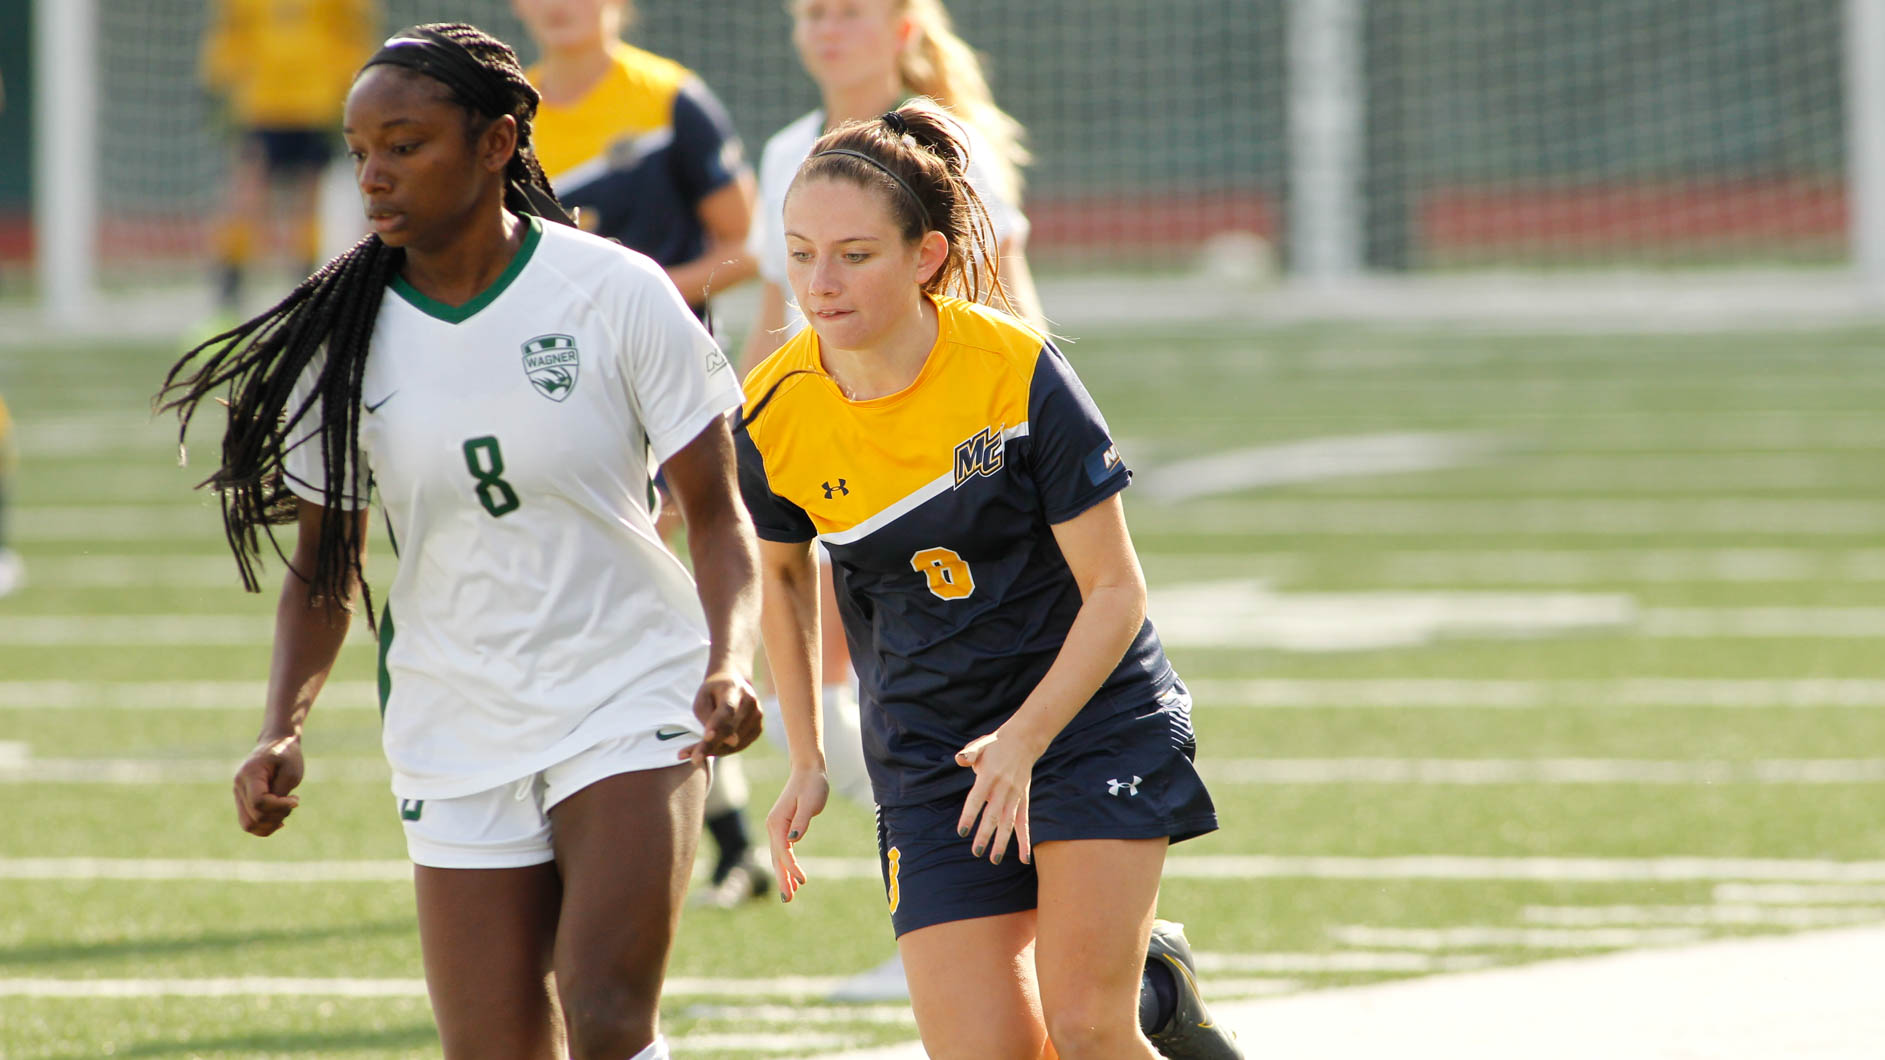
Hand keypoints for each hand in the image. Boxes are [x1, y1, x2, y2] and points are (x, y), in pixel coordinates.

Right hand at [233, 733, 303, 835]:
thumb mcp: (291, 771)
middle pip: (254, 817)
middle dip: (278, 816)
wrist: (276, 743)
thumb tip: (274, 815)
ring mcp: (238, 794)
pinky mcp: (242, 801)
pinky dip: (264, 826)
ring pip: (248, 825)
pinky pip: (249, 822)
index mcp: (250, 774)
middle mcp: (239, 785)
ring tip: (286, 810)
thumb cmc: (287, 755)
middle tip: (293, 802)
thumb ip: (281, 793)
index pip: (259, 802)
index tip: (296, 799)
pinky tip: (280, 820)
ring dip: (271, 824)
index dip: (279, 807)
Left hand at [677, 671, 761, 763]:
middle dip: (711, 745)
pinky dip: (722, 750)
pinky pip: (739, 747)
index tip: (706, 737)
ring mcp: (757, 716)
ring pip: (734, 743)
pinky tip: (708, 749)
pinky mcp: (758, 729)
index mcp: (734, 689)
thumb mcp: (702, 698)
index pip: (726, 710)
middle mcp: (750, 702)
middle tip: (693, 758)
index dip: (717, 725)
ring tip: (692, 752)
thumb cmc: (713, 692)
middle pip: (730, 729)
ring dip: (713, 750)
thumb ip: (708, 716)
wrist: (733, 684)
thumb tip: (731, 742)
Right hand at [765, 767, 830, 902]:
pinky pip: (783, 852)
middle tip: (788, 900)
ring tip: (789, 896)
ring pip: (778, 857)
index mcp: (777, 822)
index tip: (802, 881)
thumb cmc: (812, 785)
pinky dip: (786, 866)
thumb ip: (801, 822)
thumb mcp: (810, 803)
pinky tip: (792, 878)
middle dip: (782, 880)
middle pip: (777, 859)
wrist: (809, 771)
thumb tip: (793, 840)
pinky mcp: (783, 828)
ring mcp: (776, 828)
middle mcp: (773, 827)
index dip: (792, 868)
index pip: (784, 851)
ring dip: (783, 876)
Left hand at [954, 727, 1041, 865]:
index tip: (962, 832)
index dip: (969, 815)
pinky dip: (1024, 841)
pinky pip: (1024, 824)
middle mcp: (1003, 788)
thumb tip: (959, 759)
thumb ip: (969, 753)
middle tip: (976, 852)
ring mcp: (1015, 796)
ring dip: (1002, 842)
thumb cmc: (995, 746)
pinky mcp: (1023, 801)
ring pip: (1008, 823)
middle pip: (993, 815)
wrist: (1023, 741)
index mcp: (989, 776)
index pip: (977, 799)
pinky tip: (1023, 858)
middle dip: (985, 834)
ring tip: (993, 860)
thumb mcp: (981, 745)